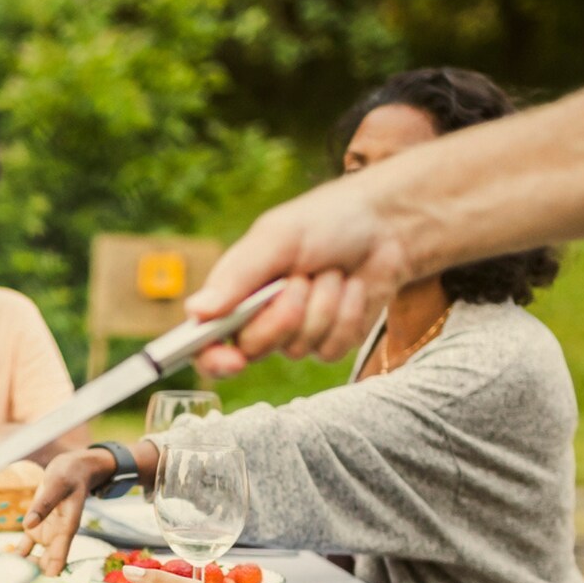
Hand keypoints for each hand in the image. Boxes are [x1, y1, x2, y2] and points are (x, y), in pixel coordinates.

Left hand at [21, 449, 111, 577]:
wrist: (72, 469)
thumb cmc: (69, 475)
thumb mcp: (56, 485)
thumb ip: (44, 504)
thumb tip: (28, 524)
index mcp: (67, 529)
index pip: (60, 557)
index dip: (50, 573)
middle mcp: (57, 537)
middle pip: (45, 565)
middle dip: (29, 576)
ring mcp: (46, 535)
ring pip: (33, 560)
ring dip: (18, 567)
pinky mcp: (36, 530)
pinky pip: (23, 548)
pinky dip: (13, 555)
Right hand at [183, 168, 422, 373]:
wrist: (386, 225)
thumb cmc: (325, 221)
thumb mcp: (277, 238)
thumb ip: (237, 276)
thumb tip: (196, 312)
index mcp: (234, 293)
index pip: (204, 342)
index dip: (212, 358)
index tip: (232, 360)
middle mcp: (259, 318)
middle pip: (253, 349)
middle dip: (284, 315)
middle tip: (301, 278)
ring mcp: (296, 333)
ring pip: (297, 348)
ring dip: (322, 305)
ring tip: (331, 271)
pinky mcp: (331, 340)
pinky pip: (330, 349)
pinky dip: (346, 315)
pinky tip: (352, 288)